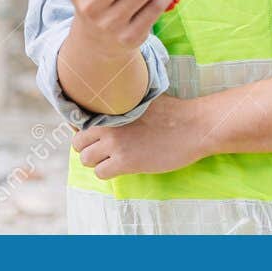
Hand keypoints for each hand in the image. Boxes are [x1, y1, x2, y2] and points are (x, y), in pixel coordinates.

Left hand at [72, 96, 208, 179]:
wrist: (192, 126)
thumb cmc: (172, 111)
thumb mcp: (142, 97)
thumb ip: (121, 102)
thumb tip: (104, 111)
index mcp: (111, 106)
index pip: (79, 120)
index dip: (86, 131)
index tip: (98, 135)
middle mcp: (108, 124)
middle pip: (78, 143)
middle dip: (89, 148)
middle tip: (105, 150)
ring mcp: (115, 143)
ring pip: (86, 160)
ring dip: (97, 162)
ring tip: (114, 159)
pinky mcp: (125, 162)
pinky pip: (100, 173)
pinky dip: (108, 172)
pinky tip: (123, 166)